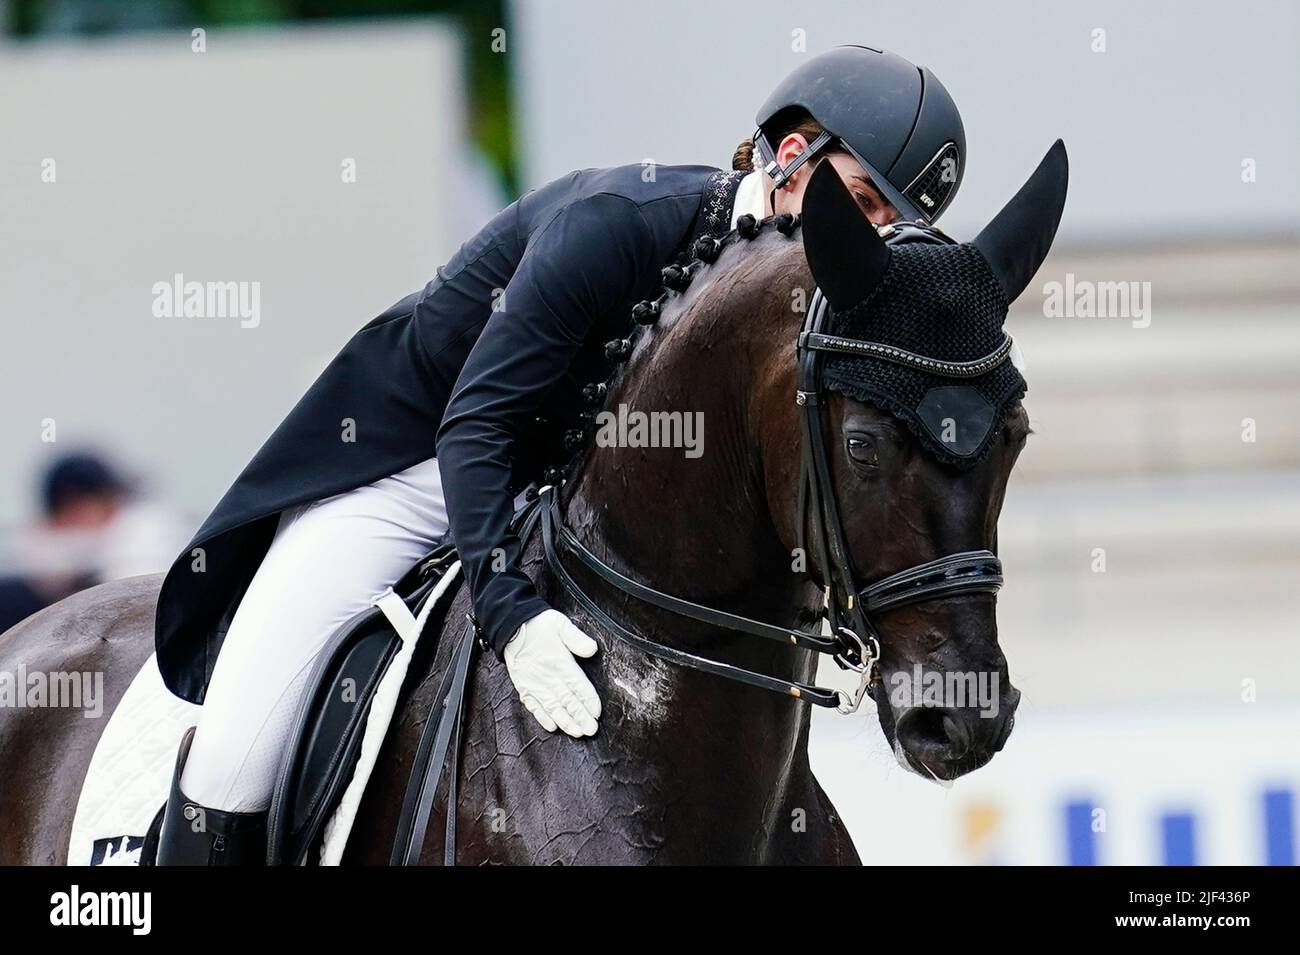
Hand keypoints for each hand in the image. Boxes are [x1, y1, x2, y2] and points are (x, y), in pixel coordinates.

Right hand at [503, 609, 600, 736]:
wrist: (510, 625)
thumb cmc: (538, 624)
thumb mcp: (560, 624)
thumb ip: (576, 638)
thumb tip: (592, 649)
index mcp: (558, 661)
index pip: (577, 685)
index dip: (588, 700)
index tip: (597, 712)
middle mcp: (546, 676)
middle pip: (567, 700)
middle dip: (580, 717)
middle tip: (591, 730)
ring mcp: (534, 683)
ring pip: (552, 707)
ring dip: (565, 721)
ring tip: (577, 732)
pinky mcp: (523, 686)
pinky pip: (533, 706)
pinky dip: (542, 717)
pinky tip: (552, 727)